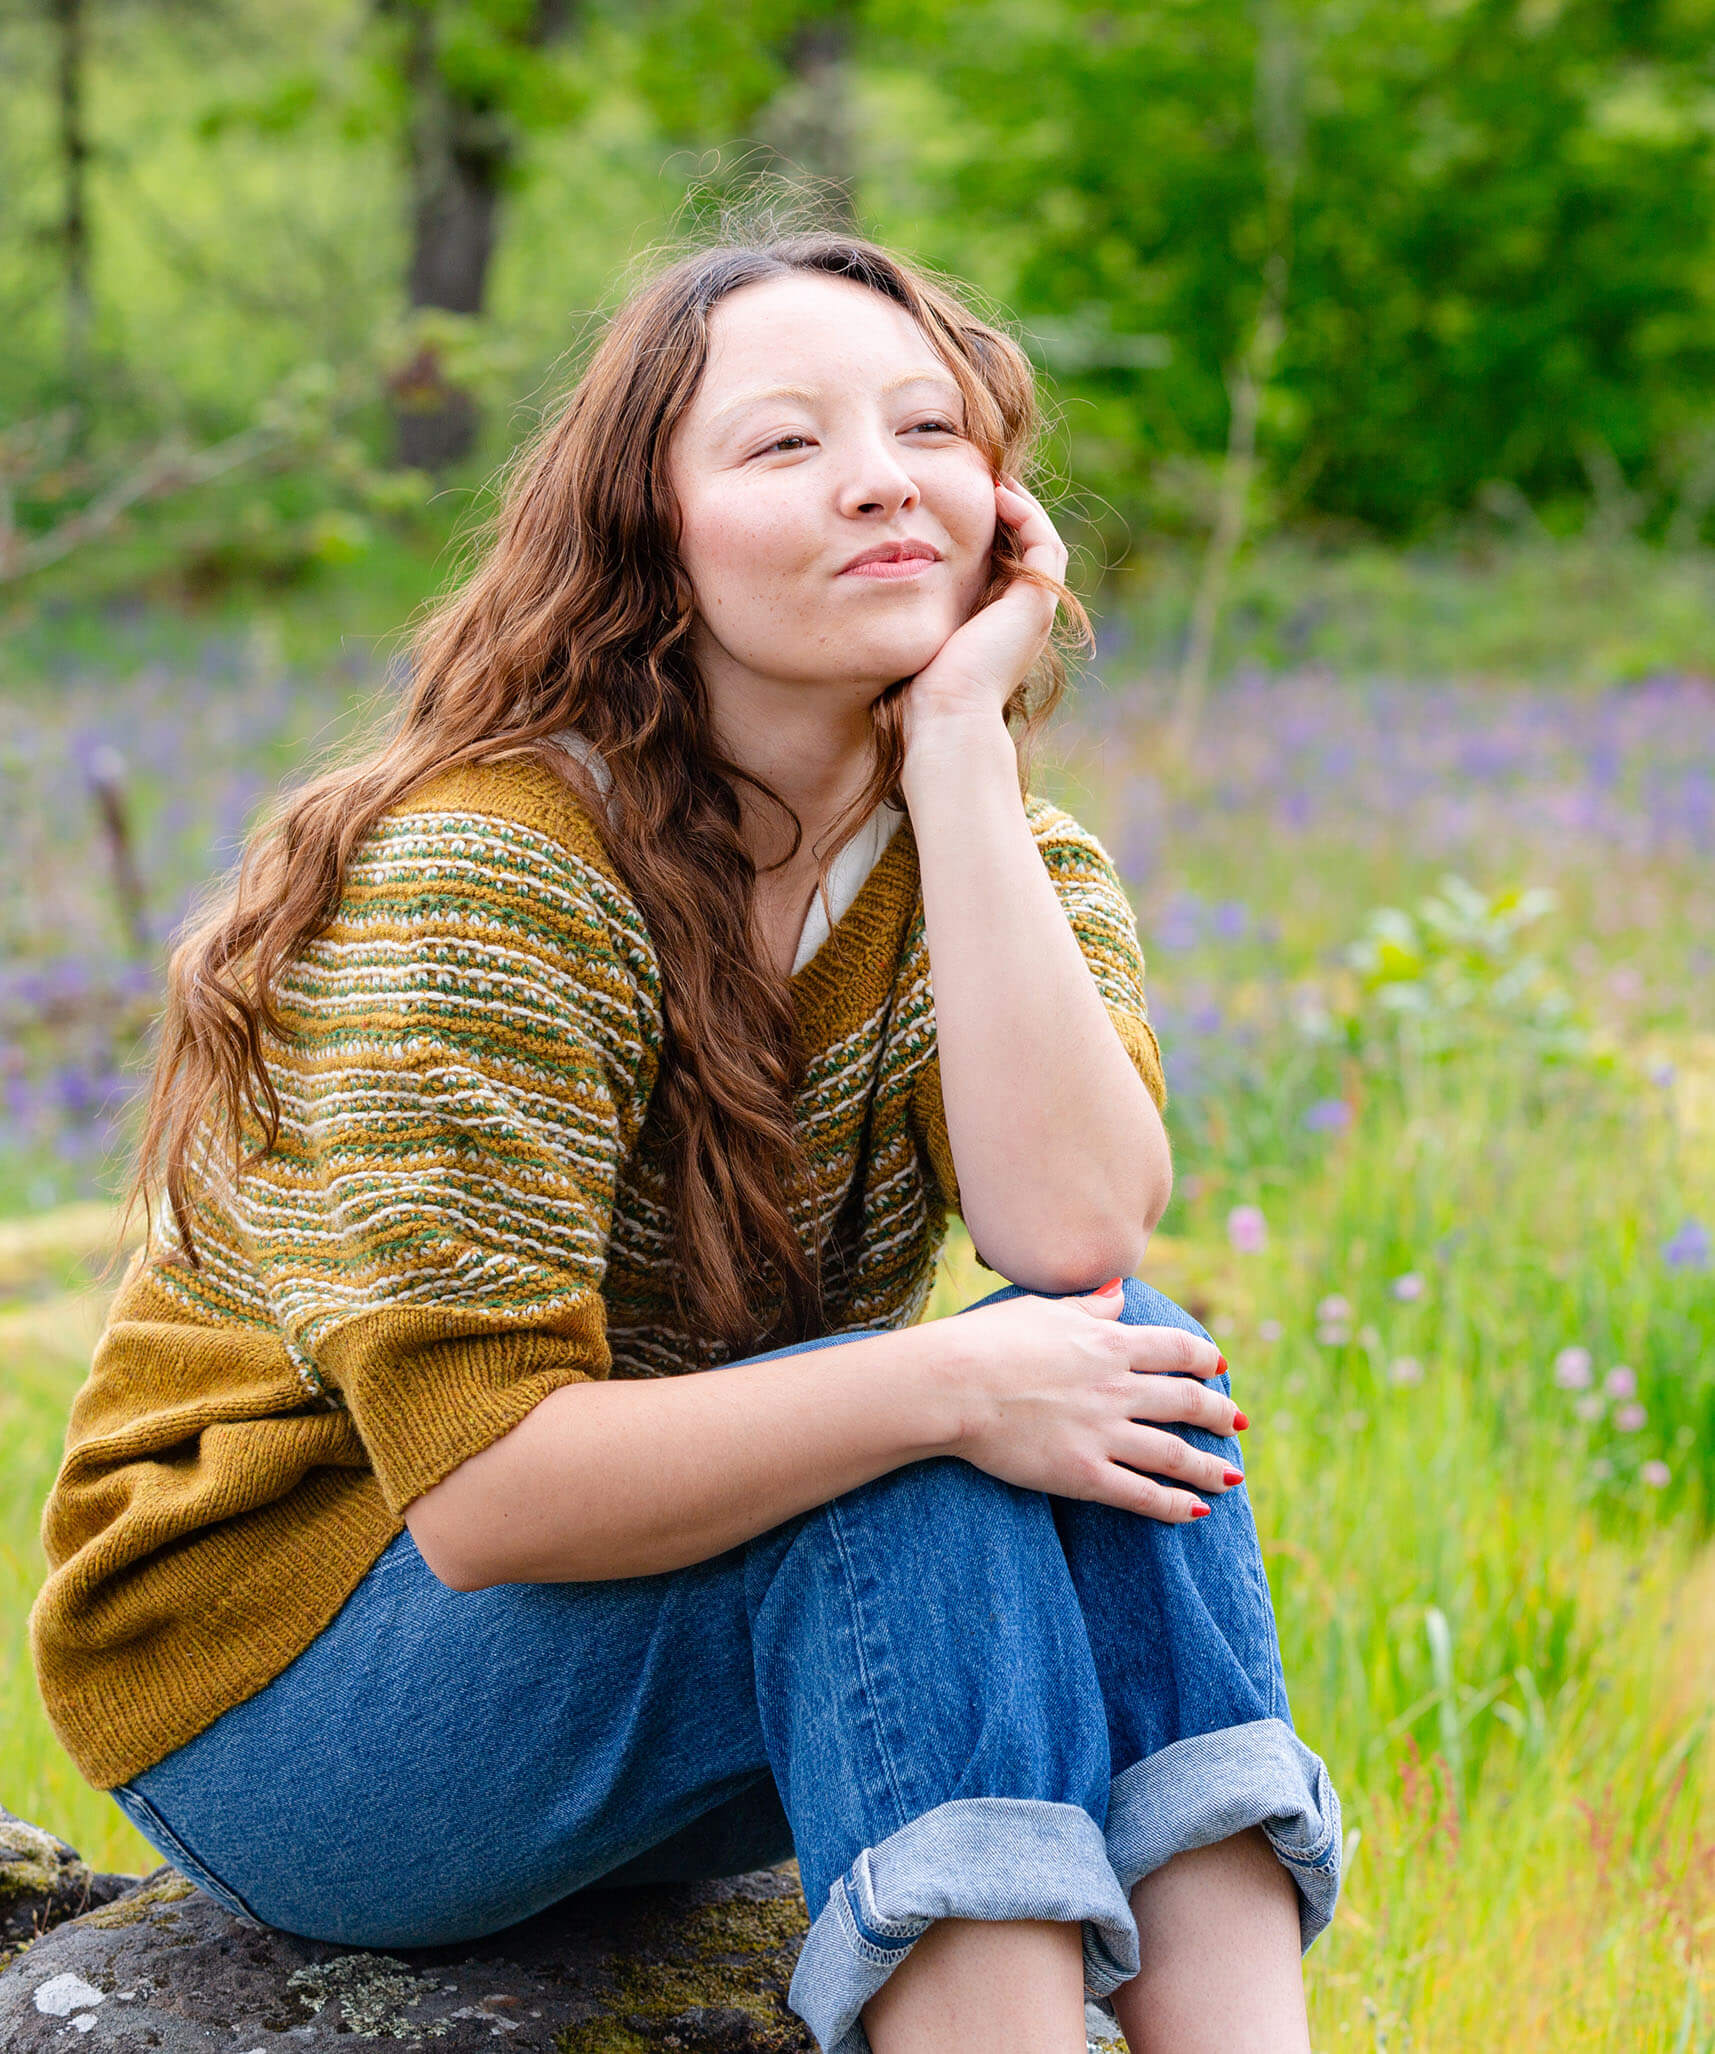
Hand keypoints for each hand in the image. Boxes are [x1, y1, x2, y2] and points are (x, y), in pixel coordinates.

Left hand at [898, 475, 1068, 743]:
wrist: (946, 717)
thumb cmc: (921, 692)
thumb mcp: (917, 638)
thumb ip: (914, 613)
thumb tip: (875, 592)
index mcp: (1000, 625)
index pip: (1005, 563)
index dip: (989, 529)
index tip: (958, 502)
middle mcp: (1024, 617)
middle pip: (1027, 548)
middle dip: (1007, 512)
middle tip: (980, 478)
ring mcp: (1035, 611)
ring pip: (1041, 540)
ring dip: (1020, 505)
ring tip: (992, 477)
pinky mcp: (1036, 603)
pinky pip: (1043, 543)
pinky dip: (1025, 515)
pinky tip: (997, 495)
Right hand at [942, 1284, 1244, 1522]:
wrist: (951, 1384)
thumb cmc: (986, 1339)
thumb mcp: (1042, 1309)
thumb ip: (1088, 1304)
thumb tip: (1119, 1290)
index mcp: (1109, 1342)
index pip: (1177, 1350)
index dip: (1206, 1360)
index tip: (1220, 1368)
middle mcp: (1117, 1387)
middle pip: (1187, 1401)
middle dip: (1220, 1413)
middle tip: (1238, 1423)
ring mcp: (1103, 1432)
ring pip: (1175, 1453)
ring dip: (1210, 1466)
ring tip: (1231, 1476)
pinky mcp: (1082, 1474)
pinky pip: (1141, 1494)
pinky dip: (1173, 1505)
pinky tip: (1194, 1512)